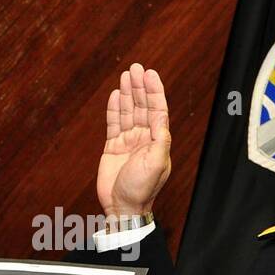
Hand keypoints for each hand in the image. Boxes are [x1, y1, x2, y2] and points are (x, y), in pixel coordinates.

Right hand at [96, 63, 171, 217]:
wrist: (122, 207)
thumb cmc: (142, 189)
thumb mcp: (156, 163)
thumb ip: (160, 139)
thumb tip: (161, 117)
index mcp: (158, 141)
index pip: (157, 110)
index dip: (154, 91)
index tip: (149, 74)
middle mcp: (144, 138)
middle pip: (143, 107)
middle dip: (140, 87)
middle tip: (136, 67)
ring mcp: (128, 142)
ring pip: (128, 112)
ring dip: (128, 93)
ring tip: (126, 75)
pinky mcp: (113, 147)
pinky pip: (113, 123)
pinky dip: (114, 109)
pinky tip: (115, 95)